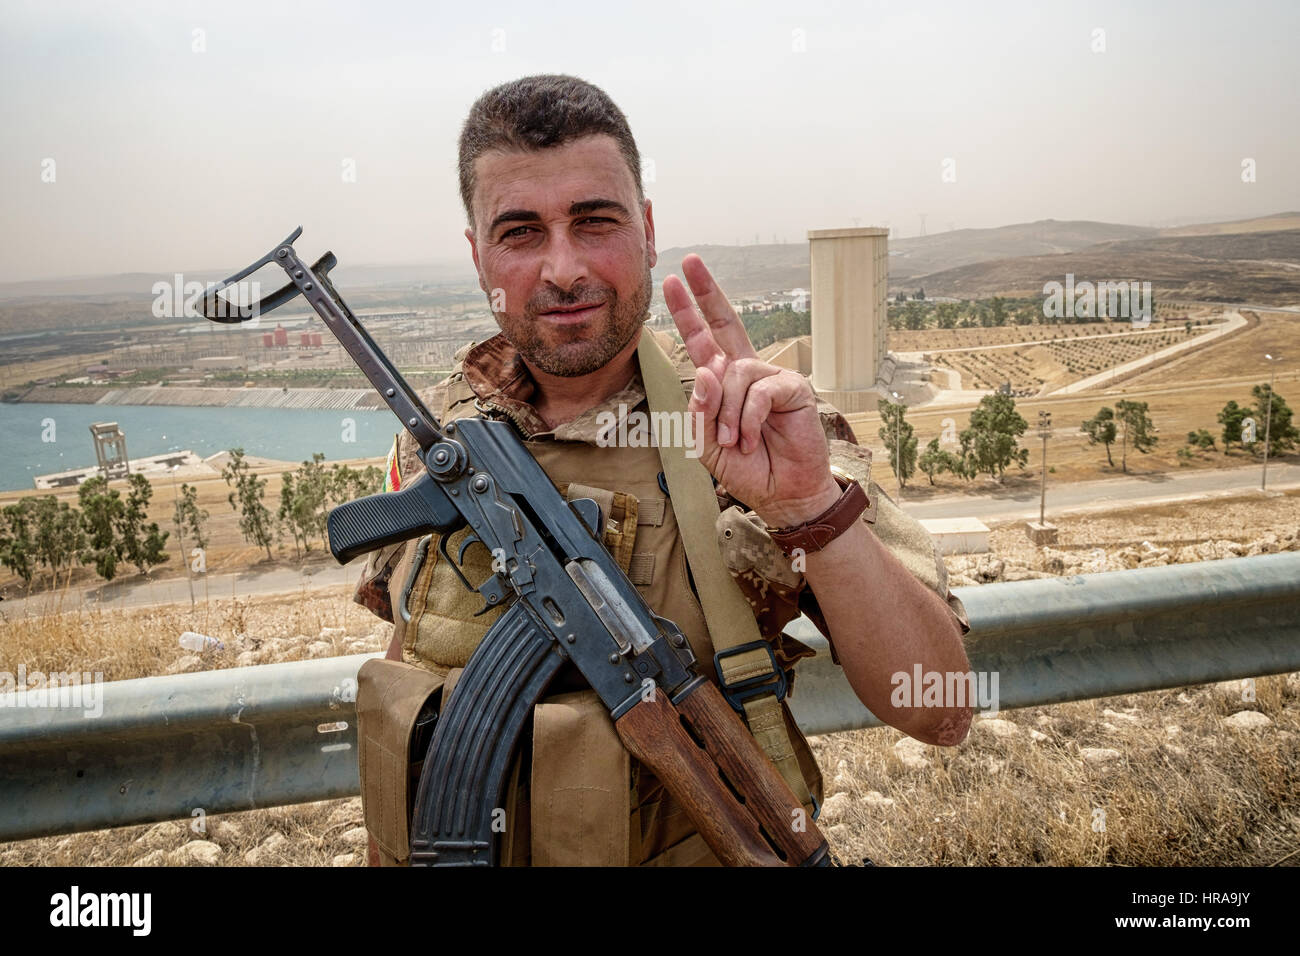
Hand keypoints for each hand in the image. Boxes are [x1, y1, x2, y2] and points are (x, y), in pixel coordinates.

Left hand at [663, 255, 838, 526]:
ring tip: (732, 441)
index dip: (689, 311)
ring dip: (726, 413)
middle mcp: (747, 371)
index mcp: (723, 381)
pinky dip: (747, 419)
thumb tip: (706, 369)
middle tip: (689, 263)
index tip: (673, 280)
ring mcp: (771, 376)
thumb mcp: (706, 444)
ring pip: (734, 373)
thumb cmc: (745, 468)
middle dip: (705, 292)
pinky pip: (759, 391)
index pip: (703, 339)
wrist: (780, 493)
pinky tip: (750, 439)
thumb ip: (699, 410)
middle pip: (725, 323)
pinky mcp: (793, 387)